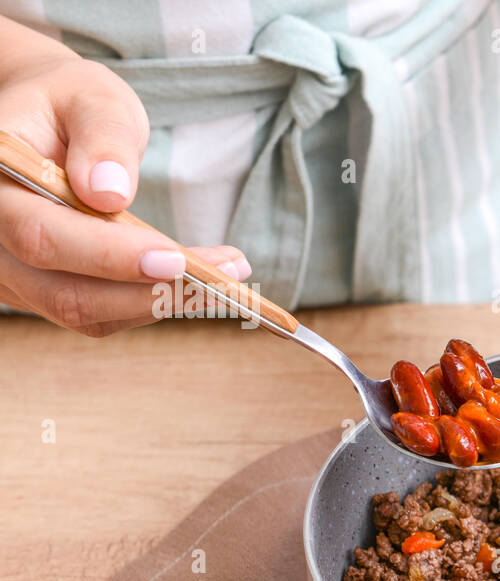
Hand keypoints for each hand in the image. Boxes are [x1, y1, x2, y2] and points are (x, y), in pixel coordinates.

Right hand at [0, 17, 249, 336]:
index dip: (109, 255)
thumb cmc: (69, 105)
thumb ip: (102, 137)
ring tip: (230, 275)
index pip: (41, 234)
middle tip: (225, 276)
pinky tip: (201, 282)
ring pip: (87, 313)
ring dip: (164, 303)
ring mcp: (17, 274)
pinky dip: (154, 302)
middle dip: (150, 292)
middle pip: (66, 292)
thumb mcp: (91, 98)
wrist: (49, 124)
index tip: (176, 259)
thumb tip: (109, 193)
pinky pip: (102, 314)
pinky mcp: (48, 291)